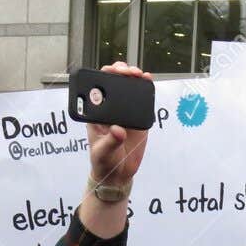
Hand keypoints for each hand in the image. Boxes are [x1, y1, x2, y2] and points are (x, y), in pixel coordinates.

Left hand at [86, 61, 151, 186]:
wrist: (118, 174)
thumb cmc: (104, 162)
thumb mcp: (103, 153)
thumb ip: (110, 141)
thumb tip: (118, 130)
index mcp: (97, 113)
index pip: (98, 87)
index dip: (105, 75)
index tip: (113, 72)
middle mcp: (111, 109)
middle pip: (115, 82)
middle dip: (121, 71)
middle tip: (128, 72)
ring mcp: (125, 112)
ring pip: (129, 87)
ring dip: (134, 77)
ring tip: (139, 75)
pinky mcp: (138, 118)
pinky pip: (142, 100)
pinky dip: (145, 89)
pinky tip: (148, 81)